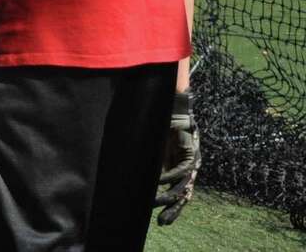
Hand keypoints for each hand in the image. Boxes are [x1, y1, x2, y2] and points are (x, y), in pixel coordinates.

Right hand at [154, 90, 200, 225]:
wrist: (174, 112)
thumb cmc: (164, 132)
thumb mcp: (157, 155)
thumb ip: (155, 168)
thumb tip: (143, 183)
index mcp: (181, 171)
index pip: (179, 195)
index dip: (172, 209)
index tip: (161, 221)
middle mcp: (189, 170)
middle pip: (183, 196)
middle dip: (172, 210)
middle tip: (161, 222)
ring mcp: (191, 163)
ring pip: (182, 186)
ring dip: (168, 196)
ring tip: (153, 203)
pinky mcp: (190, 153)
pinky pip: (180, 169)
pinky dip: (167, 177)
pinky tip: (156, 183)